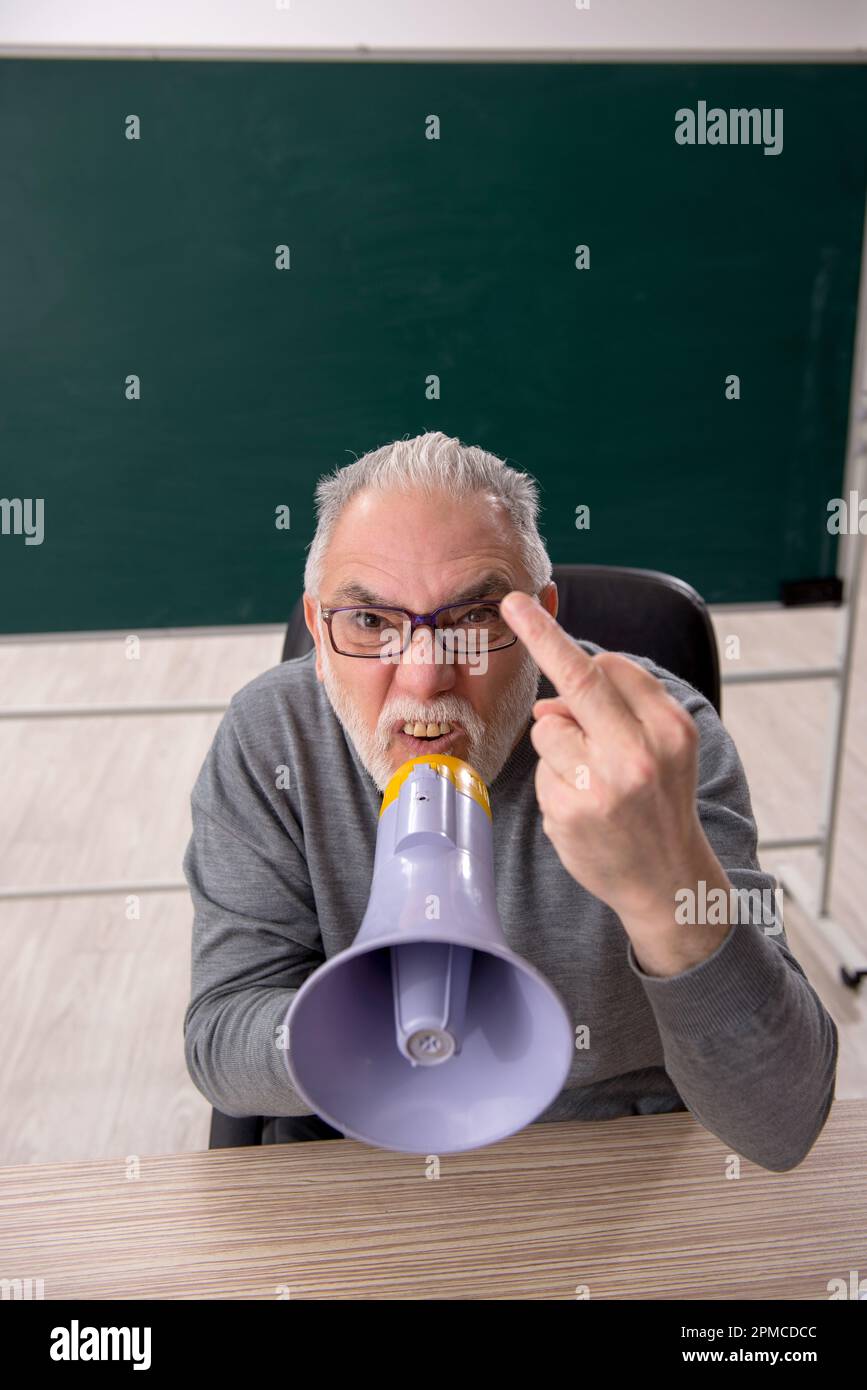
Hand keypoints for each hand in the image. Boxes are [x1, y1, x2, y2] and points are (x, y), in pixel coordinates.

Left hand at [500, 590, 725, 940]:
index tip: (527, 607)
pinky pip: (542, 771)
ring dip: (558, 744)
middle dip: (542, 635)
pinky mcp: (569, 813)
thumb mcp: (664, 749)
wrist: (668, 880)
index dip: (565, 642)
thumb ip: (620, 710)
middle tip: (512, 603)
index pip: (612, 668)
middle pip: (579, 679)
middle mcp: (639, 754)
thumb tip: (550, 699)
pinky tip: (583, 808)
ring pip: (548, 727)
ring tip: (592, 780)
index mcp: (669, 728)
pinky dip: (556, 782)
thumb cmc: (661, 802)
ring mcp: (601, 786)